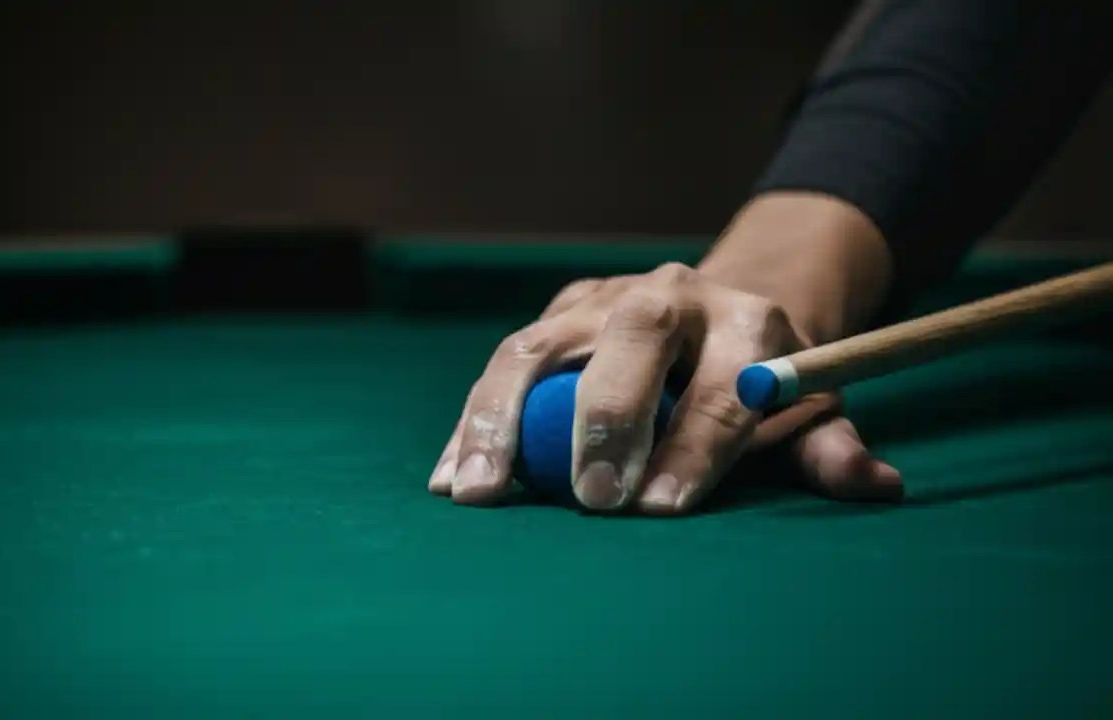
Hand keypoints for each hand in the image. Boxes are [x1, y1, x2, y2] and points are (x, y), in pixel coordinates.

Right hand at [428, 192, 904, 513]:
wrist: (712, 311)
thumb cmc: (758, 384)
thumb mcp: (806, 412)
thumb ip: (828, 449)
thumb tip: (878, 486)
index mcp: (748, 321)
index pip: (724, 384)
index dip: (696, 447)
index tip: (662, 511)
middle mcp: (671, 295)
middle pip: (635, 338)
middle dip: (609, 418)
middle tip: (593, 500)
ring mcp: (600, 298)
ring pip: (540, 347)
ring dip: (500, 421)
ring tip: (475, 495)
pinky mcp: (554, 313)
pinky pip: (501, 365)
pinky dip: (469, 425)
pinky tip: (448, 479)